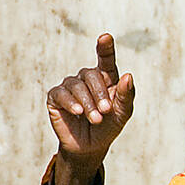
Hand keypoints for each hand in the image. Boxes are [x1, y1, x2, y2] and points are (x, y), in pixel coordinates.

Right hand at [47, 33, 134, 172]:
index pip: (105, 60)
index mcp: (105, 79)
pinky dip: (71, 102)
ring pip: (77, 85)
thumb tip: (128, 76)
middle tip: (106, 111)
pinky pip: (61, 94)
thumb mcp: (123, 113)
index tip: (106, 37)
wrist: (91, 147)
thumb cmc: (109, 127)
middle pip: (91, 75)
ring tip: (96, 119)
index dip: (105, 48)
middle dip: (100, 94)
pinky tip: (78, 112)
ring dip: (88, 103)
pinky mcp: (56, 97)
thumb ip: (126, 96)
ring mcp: (70, 86)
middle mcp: (86, 79)